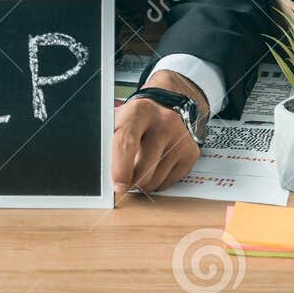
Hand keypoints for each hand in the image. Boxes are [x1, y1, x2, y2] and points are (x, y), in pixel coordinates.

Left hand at [112, 70, 205, 195]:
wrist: (165, 106)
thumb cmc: (134, 119)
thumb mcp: (116, 121)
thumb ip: (107, 144)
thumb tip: (102, 175)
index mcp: (140, 111)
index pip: (127, 142)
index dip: (120, 168)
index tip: (117, 186)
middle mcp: (164, 122)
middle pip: (144, 168)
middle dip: (130, 181)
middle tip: (123, 179)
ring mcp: (180, 138)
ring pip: (155, 181)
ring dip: (142, 183)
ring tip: (139, 167)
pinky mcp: (191, 153)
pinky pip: (167, 184)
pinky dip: (156, 182)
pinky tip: (154, 166)